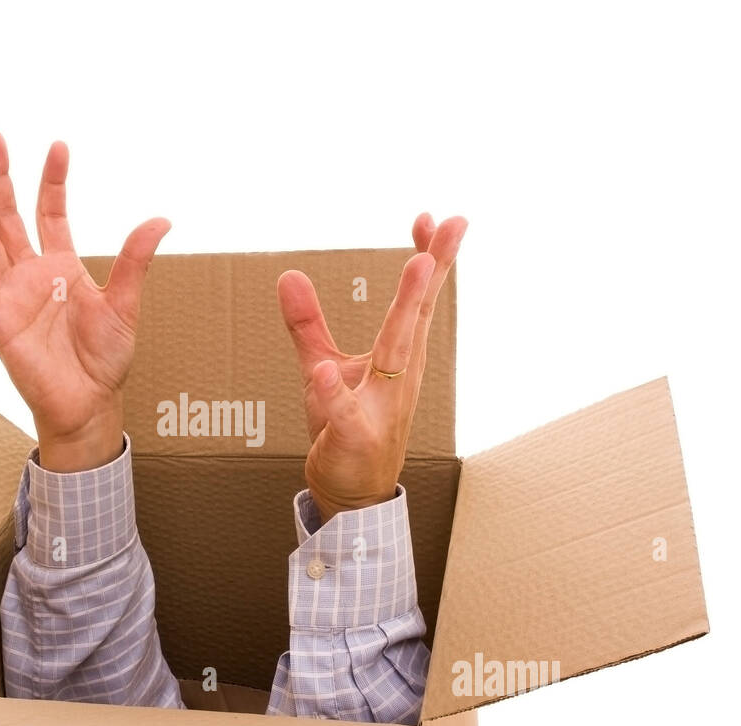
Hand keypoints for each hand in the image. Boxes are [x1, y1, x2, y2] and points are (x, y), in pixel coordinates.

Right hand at [0, 131, 169, 471]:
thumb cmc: (104, 360)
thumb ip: (134, 260)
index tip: (58, 145)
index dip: (52, 179)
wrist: (90, 405)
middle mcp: (29, 274)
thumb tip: (161, 219)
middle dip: (2, 176)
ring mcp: (9, 295)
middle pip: (8, 215)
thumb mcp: (126, 304)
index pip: (49, 211)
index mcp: (59, 265)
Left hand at [278, 213, 467, 522]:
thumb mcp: (323, 365)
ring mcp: (383, 405)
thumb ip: (307, 323)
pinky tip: (327, 370)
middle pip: (419, 315)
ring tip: (417, 268)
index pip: (418, 301)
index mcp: (399, 356)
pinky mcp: (355, 435)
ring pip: (397, 353)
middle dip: (433, 270)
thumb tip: (289, 275)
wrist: (353, 490)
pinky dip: (336, 391)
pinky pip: (345, 411)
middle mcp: (400, 376)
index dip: (428, 258)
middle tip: (451, 229)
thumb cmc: (346, 427)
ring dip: (406, 311)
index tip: (436, 218)